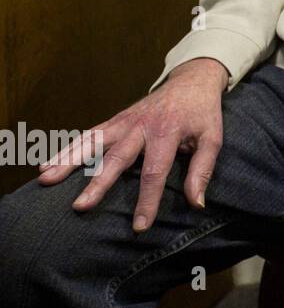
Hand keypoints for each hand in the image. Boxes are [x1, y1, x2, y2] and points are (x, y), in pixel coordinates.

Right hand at [38, 57, 227, 231]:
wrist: (191, 81)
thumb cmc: (202, 114)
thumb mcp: (212, 138)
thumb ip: (202, 170)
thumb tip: (197, 204)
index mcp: (167, 133)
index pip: (155, 173)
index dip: (147, 200)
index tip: (139, 226)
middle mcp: (141, 127)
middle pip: (116, 158)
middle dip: (98, 183)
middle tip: (79, 206)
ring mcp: (124, 122)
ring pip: (93, 142)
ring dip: (68, 160)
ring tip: (46, 179)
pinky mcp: (115, 120)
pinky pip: (89, 135)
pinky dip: (67, 148)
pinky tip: (47, 164)